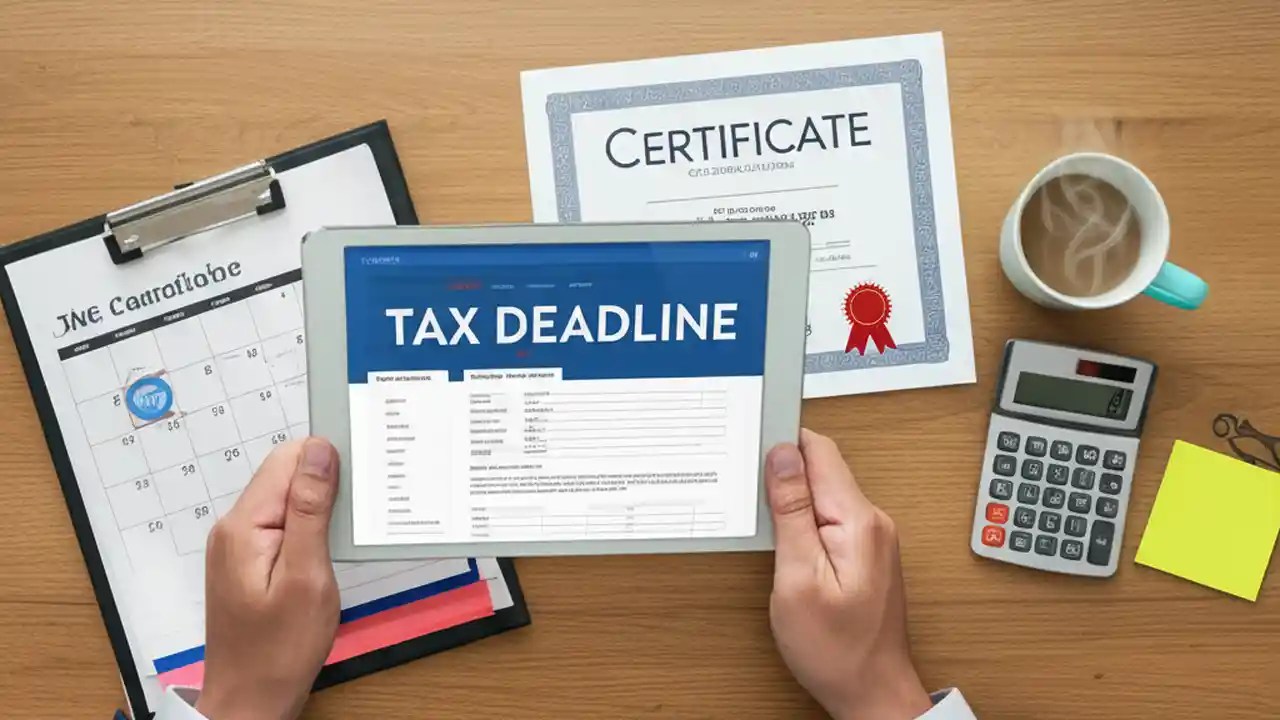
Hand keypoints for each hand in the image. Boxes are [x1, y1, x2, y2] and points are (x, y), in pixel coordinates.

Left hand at [196, 438, 340, 719]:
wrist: (251, 700)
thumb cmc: (281, 648)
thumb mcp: (307, 576)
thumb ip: (312, 510)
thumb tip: (319, 450)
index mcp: (244, 525)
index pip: (287, 460)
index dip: (327, 460)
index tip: (363, 476)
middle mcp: (234, 527)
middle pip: (286, 476)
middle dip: (327, 485)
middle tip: (362, 513)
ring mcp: (238, 545)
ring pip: (287, 500)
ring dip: (322, 509)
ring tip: (348, 535)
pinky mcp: (248, 560)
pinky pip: (283, 525)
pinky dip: (311, 529)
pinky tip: (330, 550)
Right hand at [766, 429, 930, 719]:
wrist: (872, 693)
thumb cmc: (836, 649)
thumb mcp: (798, 579)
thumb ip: (791, 513)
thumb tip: (782, 456)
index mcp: (858, 520)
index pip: (819, 450)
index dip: (783, 443)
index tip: (752, 447)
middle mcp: (872, 521)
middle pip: (821, 468)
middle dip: (782, 474)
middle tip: (750, 499)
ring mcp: (871, 537)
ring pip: (823, 492)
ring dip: (791, 499)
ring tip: (765, 526)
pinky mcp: (864, 552)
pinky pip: (829, 517)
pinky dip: (803, 521)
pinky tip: (786, 544)